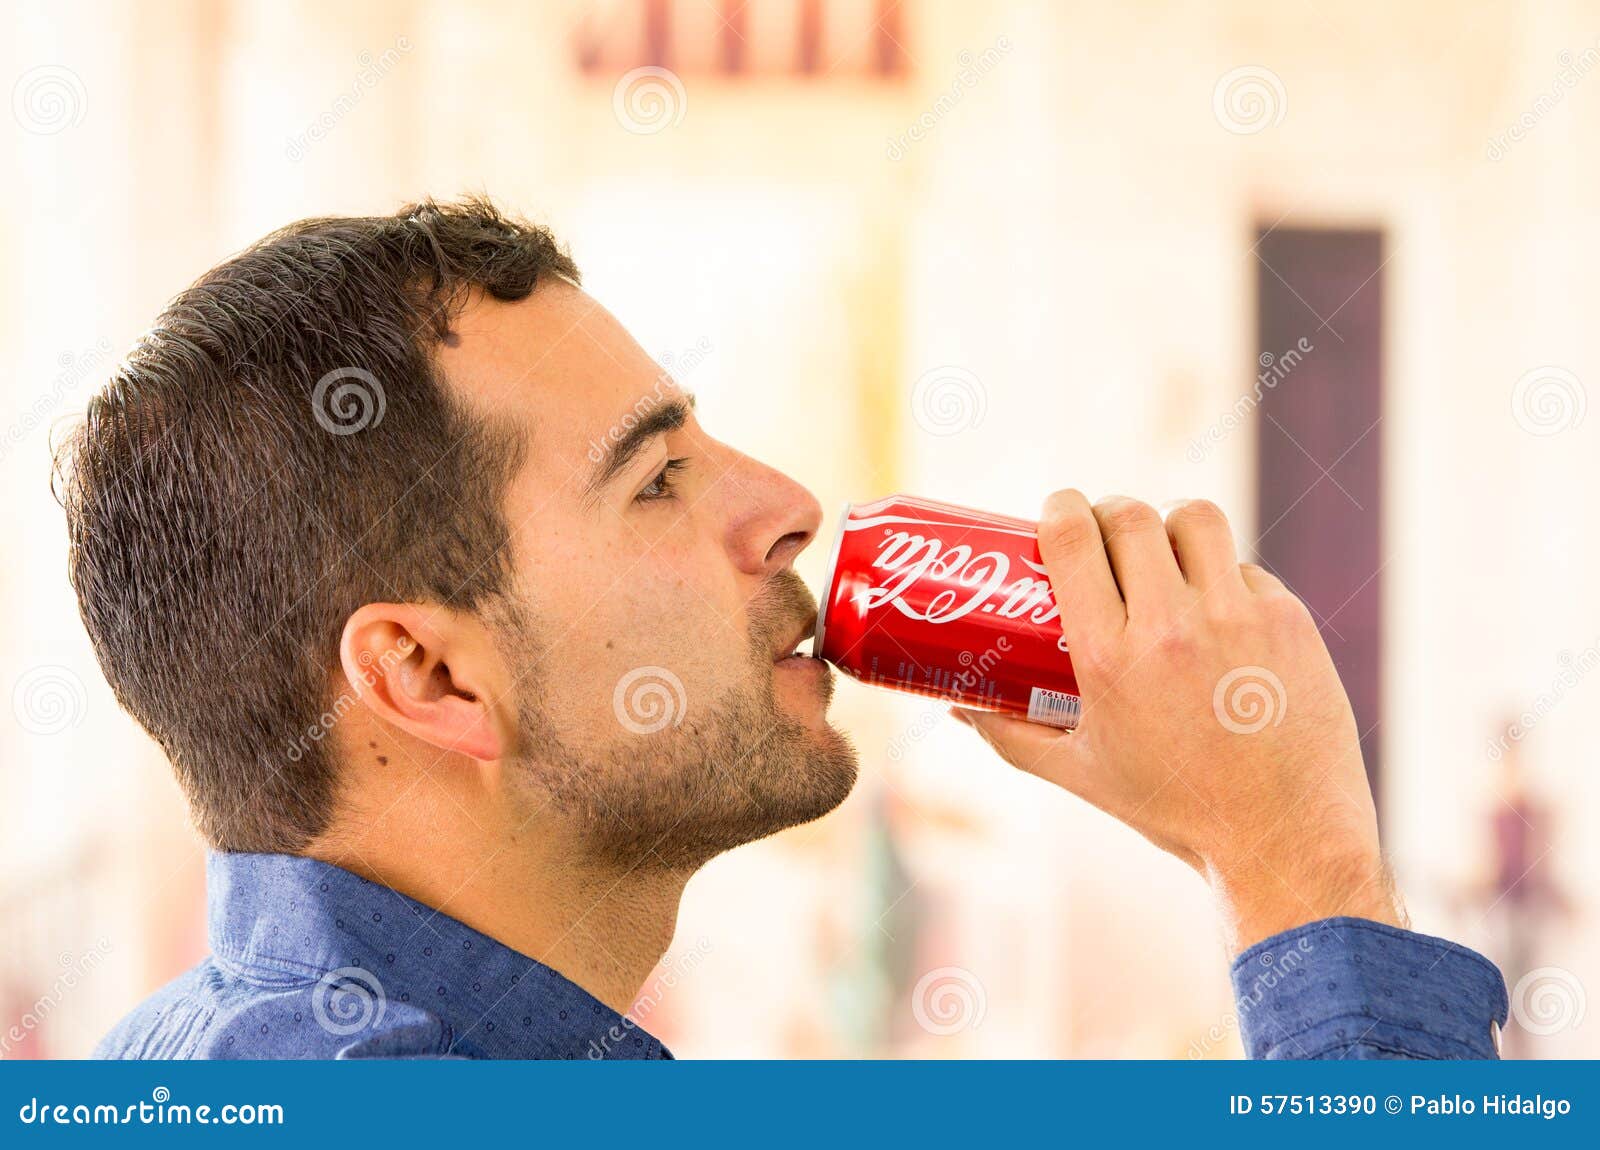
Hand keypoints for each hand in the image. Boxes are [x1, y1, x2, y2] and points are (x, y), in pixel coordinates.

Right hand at [954, 491, 1402, 953]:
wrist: (1284, 839)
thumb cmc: (1175, 810)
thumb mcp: (1082, 774)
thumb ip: (1012, 735)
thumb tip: (959, 705)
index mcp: (1109, 659)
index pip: (1074, 539)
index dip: (1061, 507)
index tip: (1058, 508)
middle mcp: (1171, 627)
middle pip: (1131, 516)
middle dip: (1110, 512)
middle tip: (1106, 530)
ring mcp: (1238, 618)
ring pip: (1196, 519)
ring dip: (1170, 524)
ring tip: (1164, 549)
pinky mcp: (1289, 621)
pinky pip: (1247, 567)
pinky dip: (1225, 576)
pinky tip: (1217, 607)